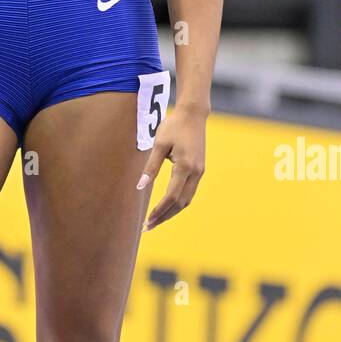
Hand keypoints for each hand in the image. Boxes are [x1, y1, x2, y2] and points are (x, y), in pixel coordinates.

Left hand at [137, 103, 207, 228]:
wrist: (193, 114)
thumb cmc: (174, 126)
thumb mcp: (159, 144)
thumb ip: (151, 167)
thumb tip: (140, 186)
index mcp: (185, 166)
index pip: (171, 196)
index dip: (159, 211)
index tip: (147, 221)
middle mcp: (195, 172)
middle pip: (180, 203)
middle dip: (164, 216)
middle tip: (148, 227)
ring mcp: (199, 172)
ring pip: (187, 200)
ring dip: (172, 212)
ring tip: (155, 220)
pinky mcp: (199, 170)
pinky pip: (189, 192)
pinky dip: (178, 203)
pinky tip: (167, 206)